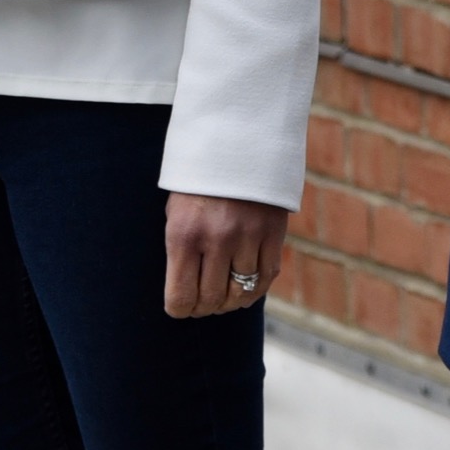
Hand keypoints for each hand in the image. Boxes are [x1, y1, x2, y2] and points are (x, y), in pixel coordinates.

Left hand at [163, 191, 290, 319]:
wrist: (235, 141)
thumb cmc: (198, 182)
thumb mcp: (177, 212)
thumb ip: (182, 252)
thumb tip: (187, 296)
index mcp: (183, 234)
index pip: (180, 297)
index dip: (180, 309)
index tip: (181, 306)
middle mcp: (216, 238)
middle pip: (211, 300)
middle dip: (204, 307)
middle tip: (203, 302)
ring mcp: (247, 236)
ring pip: (241, 294)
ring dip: (231, 301)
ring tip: (225, 295)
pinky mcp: (272, 232)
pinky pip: (266, 277)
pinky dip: (255, 289)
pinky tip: (246, 286)